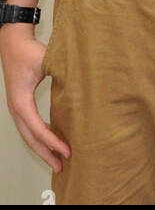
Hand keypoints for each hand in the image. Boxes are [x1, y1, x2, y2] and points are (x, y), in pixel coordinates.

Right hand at [0, 27, 70, 171]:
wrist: (14, 43)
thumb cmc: (31, 52)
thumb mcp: (48, 62)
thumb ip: (64, 73)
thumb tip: (84, 84)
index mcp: (21, 102)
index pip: (38, 128)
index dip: (53, 141)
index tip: (68, 151)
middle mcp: (16, 108)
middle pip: (30, 138)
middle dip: (46, 153)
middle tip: (63, 167)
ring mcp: (16, 108)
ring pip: (28, 135)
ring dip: (42, 148)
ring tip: (58, 161)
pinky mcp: (20, 105)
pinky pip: (29, 127)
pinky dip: (40, 137)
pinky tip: (53, 142)